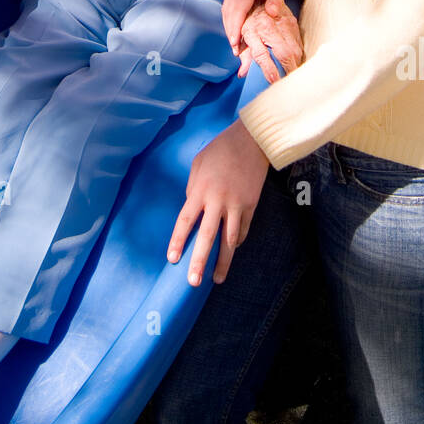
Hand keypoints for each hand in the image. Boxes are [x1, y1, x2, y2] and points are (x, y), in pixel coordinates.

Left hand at [167, 121, 269, 285]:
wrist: (251, 142)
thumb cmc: (219, 150)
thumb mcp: (198, 165)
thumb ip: (193, 190)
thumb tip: (194, 212)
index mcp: (201, 189)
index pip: (186, 220)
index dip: (178, 241)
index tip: (172, 259)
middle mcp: (218, 200)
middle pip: (207, 236)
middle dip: (200, 260)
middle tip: (193, 281)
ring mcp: (237, 205)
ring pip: (229, 240)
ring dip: (223, 261)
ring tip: (217, 279)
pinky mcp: (251, 206)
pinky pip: (242, 230)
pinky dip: (235, 242)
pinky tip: (230, 252)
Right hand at [222, 0, 296, 53]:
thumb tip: (271, 15)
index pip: (239, 8)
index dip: (236, 27)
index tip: (235, 44)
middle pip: (230, 10)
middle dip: (230, 30)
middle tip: (235, 51)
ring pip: (227, 6)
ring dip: (229, 24)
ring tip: (234, 42)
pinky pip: (230, 1)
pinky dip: (230, 15)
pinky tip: (234, 24)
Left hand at [237, 0, 303, 81]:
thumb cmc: (248, 19)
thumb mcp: (242, 36)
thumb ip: (244, 56)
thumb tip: (242, 74)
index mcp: (252, 32)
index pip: (261, 55)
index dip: (269, 70)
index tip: (274, 81)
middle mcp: (268, 27)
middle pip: (284, 53)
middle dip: (289, 70)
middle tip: (289, 82)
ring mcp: (282, 24)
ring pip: (294, 49)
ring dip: (296, 64)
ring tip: (294, 75)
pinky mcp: (292, 21)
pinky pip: (299, 42)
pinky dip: (299, 54)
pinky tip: (298, 62)